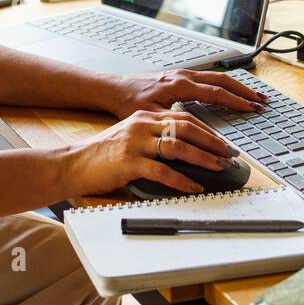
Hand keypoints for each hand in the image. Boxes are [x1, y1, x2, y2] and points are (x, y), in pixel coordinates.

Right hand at [64, 109, 240, 195]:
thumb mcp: (132, 137)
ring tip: (218, 168)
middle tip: (229, 154)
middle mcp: (142, 125)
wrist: (73, 164)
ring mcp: (135, 143)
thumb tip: (188, 149)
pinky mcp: (129, 162)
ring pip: (178, 146)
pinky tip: (193, 187)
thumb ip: (156, 138)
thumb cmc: (103, 154)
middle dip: (213, 141)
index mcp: (145, 117)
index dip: (209, 131)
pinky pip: (162, 171)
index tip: (225, 142)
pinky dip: (182, 180)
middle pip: (187, 127)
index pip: (185, 118)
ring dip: (203, 158)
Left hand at [105, 68, 267, 119]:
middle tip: (262, 101)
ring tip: (254, 95)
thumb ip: (176, 125)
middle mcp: (185, 76)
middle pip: (223, 80)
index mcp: (180, 85)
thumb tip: (198, 134)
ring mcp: (183, 74)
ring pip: (218, 76)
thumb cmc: (130, 102)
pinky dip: (225, 84)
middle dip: (245, 90)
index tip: (252, 109)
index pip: (216, 93)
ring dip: (237, 85)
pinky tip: (231, 90)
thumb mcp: (153, 117)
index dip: (236, 101)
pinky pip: (209, 77)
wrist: (115, 89)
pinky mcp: (180, 76)